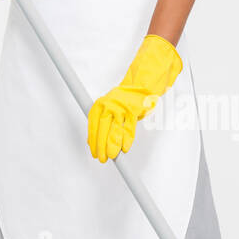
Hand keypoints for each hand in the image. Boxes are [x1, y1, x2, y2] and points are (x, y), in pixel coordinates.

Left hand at [87, 34, 182, 161]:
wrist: (145, 81)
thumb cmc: (129, 97)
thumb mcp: (114, 107)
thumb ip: (106, 120)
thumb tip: (99, 138)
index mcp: (102, 103)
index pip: (94, 124)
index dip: (93, 139)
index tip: (94, 151)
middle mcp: (109, 103)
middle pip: (102, 127)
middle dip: (101, 145)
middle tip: (102, 157)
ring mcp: (121, 105)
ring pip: (114, 128)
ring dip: (113, 144)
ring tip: (112, 155)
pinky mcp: (133, 108)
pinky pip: (129, 126)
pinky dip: (127, 137)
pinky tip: (125, 147)